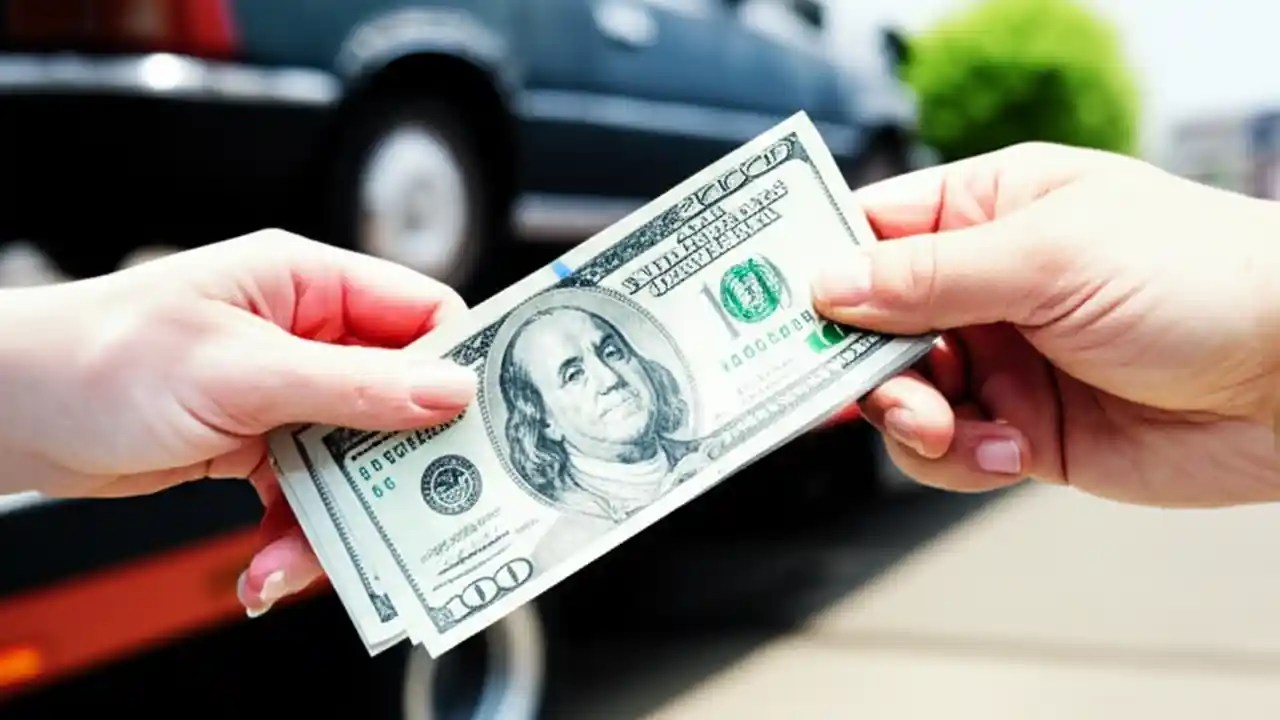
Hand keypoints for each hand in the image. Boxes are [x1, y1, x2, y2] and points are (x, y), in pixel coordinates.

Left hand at [0, 230, 475, 613]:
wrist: (12, 412)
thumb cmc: (100, 357)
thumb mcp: (241, 372)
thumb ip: (353, 386)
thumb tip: (450, 391)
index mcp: (307, 284)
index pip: (420, 315)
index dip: (456, 367)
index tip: (475, 427)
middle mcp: (306, 334)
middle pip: (397, 399)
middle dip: (400, 463)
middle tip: (417, 514)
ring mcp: (284, 393)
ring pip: (356, 458)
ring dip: (341, 515)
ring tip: (299, 560)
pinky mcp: (260, 445)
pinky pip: (309, 491)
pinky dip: (298, 532)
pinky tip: (270, 565)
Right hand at [813, 142, 1279, 506]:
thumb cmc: (1201, 278)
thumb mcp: (1048, 257)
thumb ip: (927, 277)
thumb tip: (827, 285)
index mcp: (987, 210)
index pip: (869, 228)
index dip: (812, 265)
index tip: (764, 306)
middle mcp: (983, 285)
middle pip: (867, 324)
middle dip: (853, 361)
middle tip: (844, 385)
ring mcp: (1001, 360)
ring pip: (898, 396)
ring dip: (907, 417)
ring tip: (943, 424)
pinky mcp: (1022, 430)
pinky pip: (948, 450)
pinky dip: (960, 458)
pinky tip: (1009, 451)